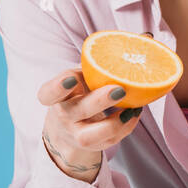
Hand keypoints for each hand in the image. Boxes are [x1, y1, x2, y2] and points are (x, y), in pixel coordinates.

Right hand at [37, 65, 143, 179]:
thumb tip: (139, 42)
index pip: (48, 93)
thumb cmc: (77, 93)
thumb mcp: (79, 78)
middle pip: (77, 111)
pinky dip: (126, 127)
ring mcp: (76, 134)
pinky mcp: (92, 145)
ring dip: (115, 123)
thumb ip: (94, 64)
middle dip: (99, 101)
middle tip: (119, 90)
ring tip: (133, 109)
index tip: (71, 79)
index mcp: (56, 96)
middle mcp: (64, 116)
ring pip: (91, 136)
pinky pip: (110, 140)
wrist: (67, 127)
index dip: (58, 87)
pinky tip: (135, 113)